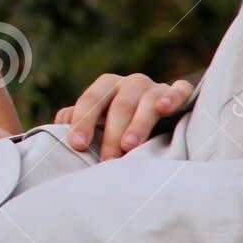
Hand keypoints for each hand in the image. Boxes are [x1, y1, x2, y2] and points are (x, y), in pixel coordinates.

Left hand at [57, 73, 194, 159]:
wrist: (161, 122)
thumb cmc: (119, 124)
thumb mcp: (98, 122)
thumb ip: (78, 121)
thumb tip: (61, 124)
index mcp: (107, 86)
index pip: (92, 99)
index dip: (83, 121)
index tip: (77, 144)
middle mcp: (130, 83)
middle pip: (120, 105)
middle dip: (112, 133)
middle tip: (107, 159)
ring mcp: (156, 87)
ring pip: (148, 101)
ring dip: (138, 124)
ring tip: (129, 146)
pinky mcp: (181, 93)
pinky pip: (180, 90)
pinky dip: (172, 96)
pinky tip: (164, 108)